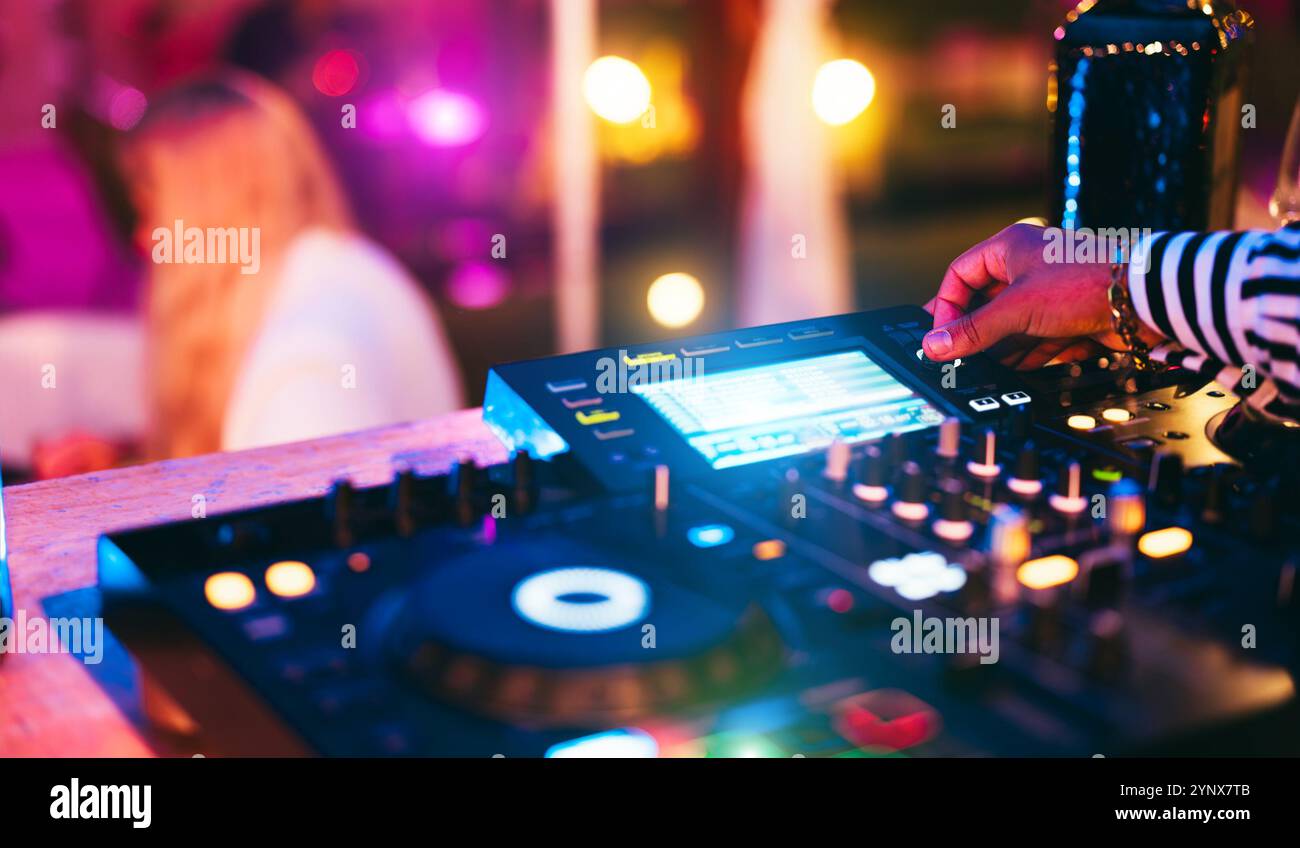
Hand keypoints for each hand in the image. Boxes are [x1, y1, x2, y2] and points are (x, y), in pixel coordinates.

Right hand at [921, 223, 1162, 368]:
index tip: (943, 335)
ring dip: (999, 347)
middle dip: (975, 332)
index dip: (947, 306)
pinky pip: (1035, 337)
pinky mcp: (1067, 316)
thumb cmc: (1086, 282)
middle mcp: (1027, 266)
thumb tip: (937, 345)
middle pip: (985, 304)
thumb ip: (973, 330)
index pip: (960, 275)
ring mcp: (1048, 293)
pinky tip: (1015, 370)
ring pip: (1010, 324)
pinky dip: (1025, 354)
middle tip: (959, 356)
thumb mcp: (1017, 309)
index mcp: (1009, 247)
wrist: (1144, 299)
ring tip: (985, 369)